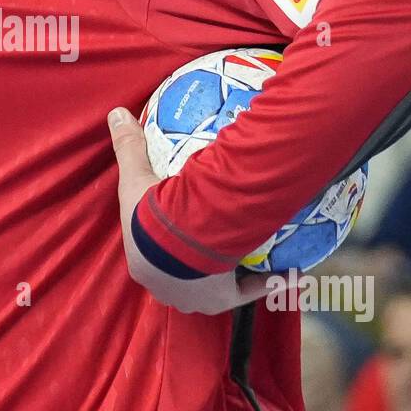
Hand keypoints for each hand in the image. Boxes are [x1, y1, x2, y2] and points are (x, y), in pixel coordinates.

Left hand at [107, 107, 267, 313]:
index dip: (159, 246)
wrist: (177, 248)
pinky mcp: (225, 297)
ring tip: (246, 255)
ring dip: (230, 273)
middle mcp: (169, 289)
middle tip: (207, 242)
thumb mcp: (136, 176)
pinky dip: (274, 281)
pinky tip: (294, 272)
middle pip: (182, 277)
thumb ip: (129, 145)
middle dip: (192, 265)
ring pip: (217, 285)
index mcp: (145, 266)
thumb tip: (116, 113)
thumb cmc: (152, 217)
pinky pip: (253, 290)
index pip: (150, 258)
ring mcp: (197, 297)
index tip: (171, 232)